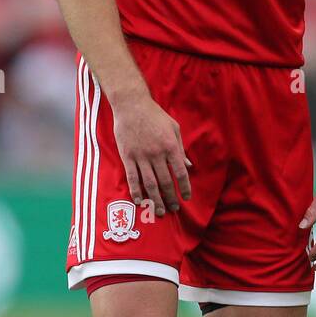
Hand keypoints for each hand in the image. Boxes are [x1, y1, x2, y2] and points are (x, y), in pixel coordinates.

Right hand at [111, 93, 191, 217]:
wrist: (132, 105)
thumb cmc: (155, 116)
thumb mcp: (174, 128)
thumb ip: (180, 149)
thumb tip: (188, 166)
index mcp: (170, 146)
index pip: (180, 172)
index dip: (184, 187)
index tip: (186, 198)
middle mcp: (157, 153)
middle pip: (165, 181)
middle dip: (170, 198)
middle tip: (173, 209)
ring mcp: (141, 156)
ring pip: (149, 183)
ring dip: (155, 200)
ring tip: (160, 211)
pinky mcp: (127, 156)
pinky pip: (132, 178)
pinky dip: (136, 191)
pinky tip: (140, 201)